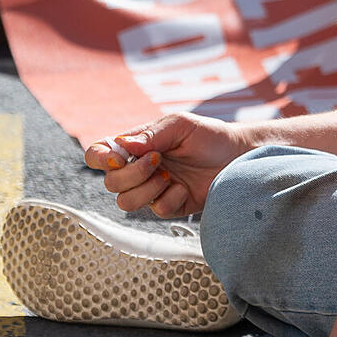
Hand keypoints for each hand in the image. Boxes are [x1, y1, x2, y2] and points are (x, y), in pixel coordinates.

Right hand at [85, 112, 250, 216]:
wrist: (239, 156)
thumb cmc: (209, 135)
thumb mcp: (180, 125)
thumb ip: (150, 135)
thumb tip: (121, 145)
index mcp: (134, 146)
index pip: (97, 154)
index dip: (99, 159)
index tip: (118, 158)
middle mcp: (138, 169)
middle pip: (110, 183)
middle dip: (133, 174)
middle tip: (159, 160)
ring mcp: (152, 190)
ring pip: (125, 203)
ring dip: (148, 189)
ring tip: (170, 176)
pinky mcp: (169, 206)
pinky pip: (155, 211)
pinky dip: (170, 198)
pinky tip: (185, 188)